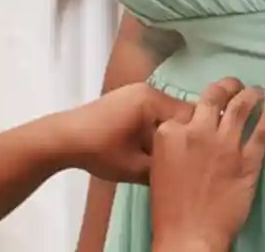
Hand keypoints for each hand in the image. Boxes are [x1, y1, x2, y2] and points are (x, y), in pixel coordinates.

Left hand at [59, 83, 191, 183]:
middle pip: (180, 113)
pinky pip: (154, 111)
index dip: (199, 138)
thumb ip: (165, 169)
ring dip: (172, 132)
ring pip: (167, 113)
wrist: (63, 139)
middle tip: (190, 159)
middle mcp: (148, 90)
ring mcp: (137, 92)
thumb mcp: (136, 168)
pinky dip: (158, 127)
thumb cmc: (99, 151)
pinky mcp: (128, 99)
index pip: (191, 116)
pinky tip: (155, 146)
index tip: (201, 159)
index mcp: (152, 101)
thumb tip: (188, 174)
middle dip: (186, 135)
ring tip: (173, 155)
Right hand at [150, 78, 264, 251]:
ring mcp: (225, 145)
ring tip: (257, 90)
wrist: (189, 235)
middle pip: (215, 96)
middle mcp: (198, 132)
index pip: (188, 106)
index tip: (208, 105)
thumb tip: (188, 131)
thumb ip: (174, 143)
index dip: (200, 105)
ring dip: (251, 94)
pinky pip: (262, 132)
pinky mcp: (247, 161)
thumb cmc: (169, 208)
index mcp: (171, 132)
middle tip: (235, 84)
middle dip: (228, 86)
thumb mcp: (159, 166)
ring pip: (241, 107)